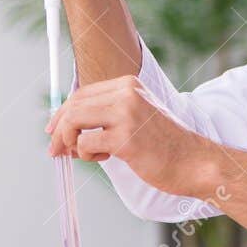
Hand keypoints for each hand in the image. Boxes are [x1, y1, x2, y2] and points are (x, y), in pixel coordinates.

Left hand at [46, 76, 212, 197]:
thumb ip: (106, 114)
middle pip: (73, 106)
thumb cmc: (164, 145)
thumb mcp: (136, 117)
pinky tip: (106, 158)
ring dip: (71, 143)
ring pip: (74, 122)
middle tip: (55, 151)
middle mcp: (126, 94)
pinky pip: (85, 144)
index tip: (53, 131)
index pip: (81, 93)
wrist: (194, 162)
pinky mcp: (126, 139)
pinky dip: (87, 155)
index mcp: (128, 85)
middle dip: (58, 131)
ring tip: (87, 155)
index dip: (62, 113)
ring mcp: (126, 115)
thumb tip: (64, 126)